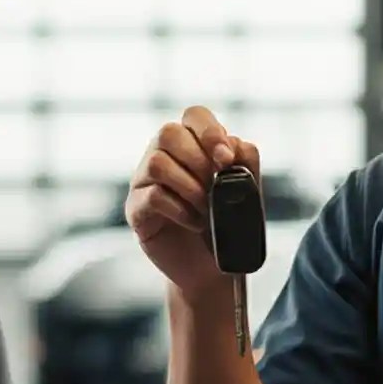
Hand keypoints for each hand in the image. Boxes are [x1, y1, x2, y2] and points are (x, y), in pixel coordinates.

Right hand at [125, 106, 260, 294]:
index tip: (226, 159)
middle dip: (199, 160)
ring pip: (157, 162)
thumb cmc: (226, 225)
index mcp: (191, 145)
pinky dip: (180, 209)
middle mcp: (162, 156)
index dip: (210, 131)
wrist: (212, 268)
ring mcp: (144, 181)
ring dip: (190, 187)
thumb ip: (245, 163)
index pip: (194, 115)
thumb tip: (234, 144)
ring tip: (206, 209)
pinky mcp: (136, 209)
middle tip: (215, 188)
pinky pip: (153, 196)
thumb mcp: (246, 192)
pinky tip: (195, 222)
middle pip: (169, 133)